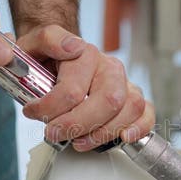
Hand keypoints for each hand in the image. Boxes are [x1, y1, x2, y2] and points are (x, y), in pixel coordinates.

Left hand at [18, 24, 154, 149]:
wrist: (59, 58)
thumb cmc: (47, 57)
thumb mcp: (34, 44)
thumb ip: (47, 38)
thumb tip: (71, 46)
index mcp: (86, 54)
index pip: (73, 89)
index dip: (49, 108)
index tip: (33, 112)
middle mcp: (109, 68)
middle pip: (108, 101)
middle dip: (78, 124)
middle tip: (54, 133)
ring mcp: (124, 83)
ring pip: (129, 109)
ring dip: (102, 132)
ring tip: (78, 141)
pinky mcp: (132, 98)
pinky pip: (146, 113)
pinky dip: (139, 127)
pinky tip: (123, 137)